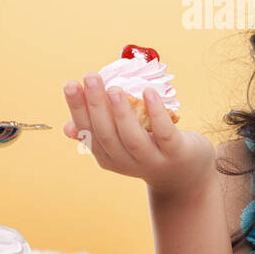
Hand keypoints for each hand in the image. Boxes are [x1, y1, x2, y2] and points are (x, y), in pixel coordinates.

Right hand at [62, 73, 214, 198]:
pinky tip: (149, 92)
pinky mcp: (176, 153)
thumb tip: (67, 127)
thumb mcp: (122, 145)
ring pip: (132, 138)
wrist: (187, 176)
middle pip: (107, 135)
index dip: (78, 109)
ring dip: (121, 113)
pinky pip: (164, 133)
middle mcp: (127, 161)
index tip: (71, 84)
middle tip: (90, 77)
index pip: (88, 132)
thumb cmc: (150, 150)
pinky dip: (156, 113)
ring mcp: (152, 159)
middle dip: (96, 105)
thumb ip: (98, 133)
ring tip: (114, 88)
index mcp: (108, 157)